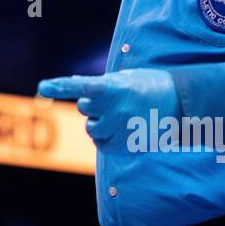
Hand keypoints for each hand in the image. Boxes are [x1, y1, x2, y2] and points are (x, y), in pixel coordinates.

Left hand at [38, 69, 180, 148]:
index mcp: (114, 88)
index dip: (60, 87)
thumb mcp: (126, 79)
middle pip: (85, 108)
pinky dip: (107, 138)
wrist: (182, 106)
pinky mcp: (125, 146)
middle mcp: (114, 109)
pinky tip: (124, 129)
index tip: (43, 87)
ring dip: (100, 122)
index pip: (81, 87)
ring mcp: (119, 129)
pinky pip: (102, 144)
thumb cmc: (151, 86)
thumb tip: (76, 86)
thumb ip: (101, 85)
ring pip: (92, 128)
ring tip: (123, 116)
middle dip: (94, 105)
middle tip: (116, 101)